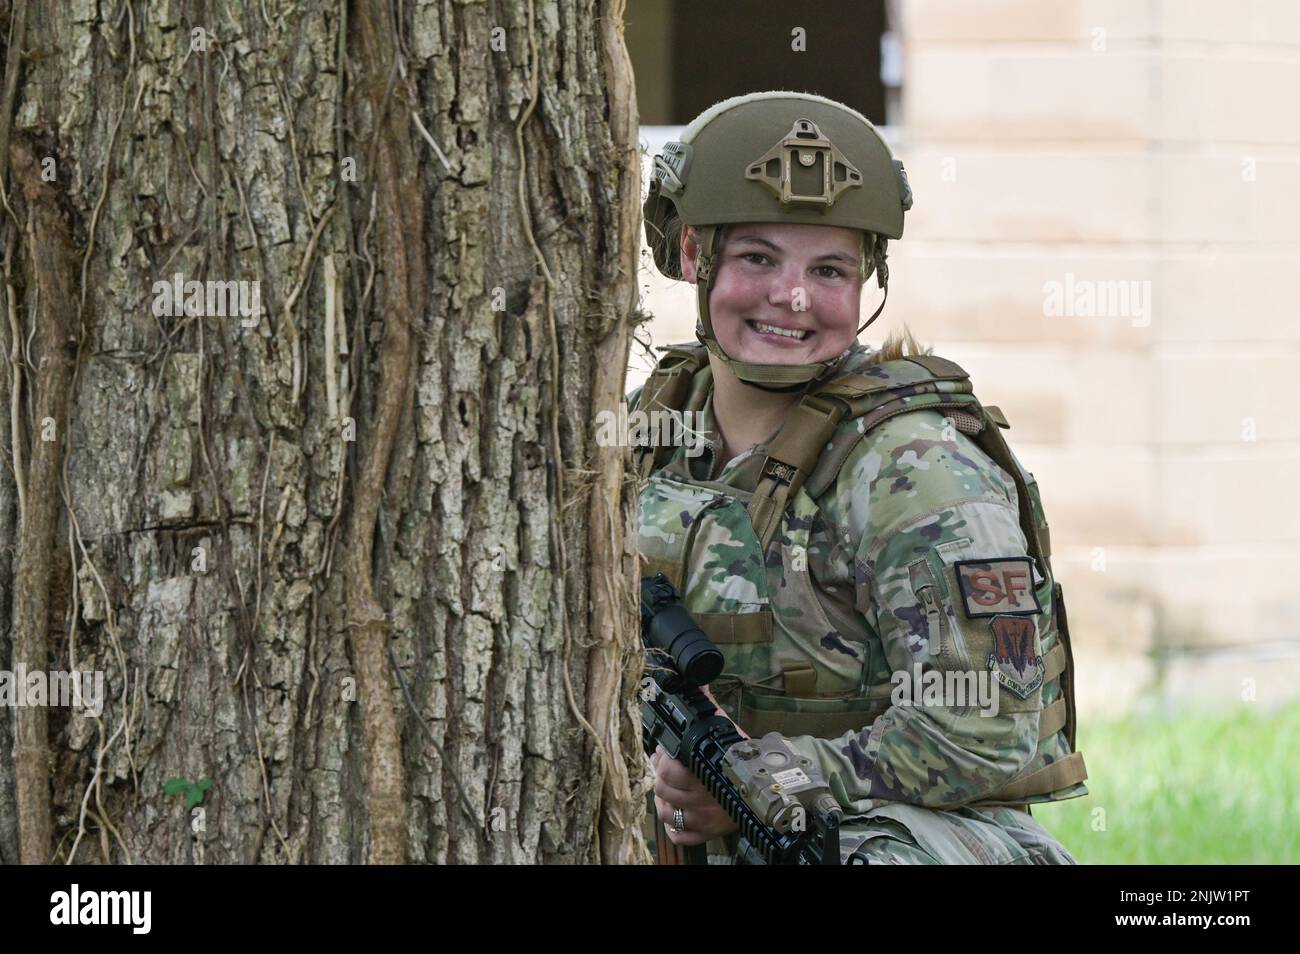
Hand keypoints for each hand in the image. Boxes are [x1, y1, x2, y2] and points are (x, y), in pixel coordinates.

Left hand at [651, 685, 746, 845]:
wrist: (772, 789)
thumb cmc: (746, 758)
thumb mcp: (727, 731)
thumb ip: (709, 706)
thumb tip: (699, 681)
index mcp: (708, 771)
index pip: (670, 770)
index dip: (663, 759)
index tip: (665, 751)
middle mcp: (706, 798)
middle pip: (663, 789)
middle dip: (661, 774)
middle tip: (666, 764)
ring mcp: (705, 819)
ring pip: (666, 812)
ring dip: (664, 798)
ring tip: (670, 785)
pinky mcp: (707, 834)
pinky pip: (678, 834)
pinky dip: (673, 825)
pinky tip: (678, 810)